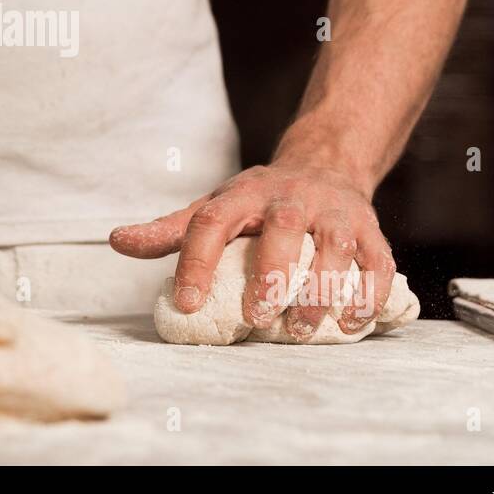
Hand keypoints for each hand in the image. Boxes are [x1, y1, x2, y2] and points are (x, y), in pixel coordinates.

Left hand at [109, 162, 394, 337]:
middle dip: (271, 275)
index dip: (195, 260)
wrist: (323, 164)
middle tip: (257, 319)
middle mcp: (289, 198)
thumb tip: (117, 241)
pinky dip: (368, 294)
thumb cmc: (258, 200)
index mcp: (242, 195)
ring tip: (303, 330)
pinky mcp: (368, 229)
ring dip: (322, 290)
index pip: (211, 221)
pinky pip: (376, 261)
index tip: (185, 302)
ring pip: (334, 246)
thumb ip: (169, 230)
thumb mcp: (213, 206)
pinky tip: (352, 322)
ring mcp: (332, 212)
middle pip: (281, 228)